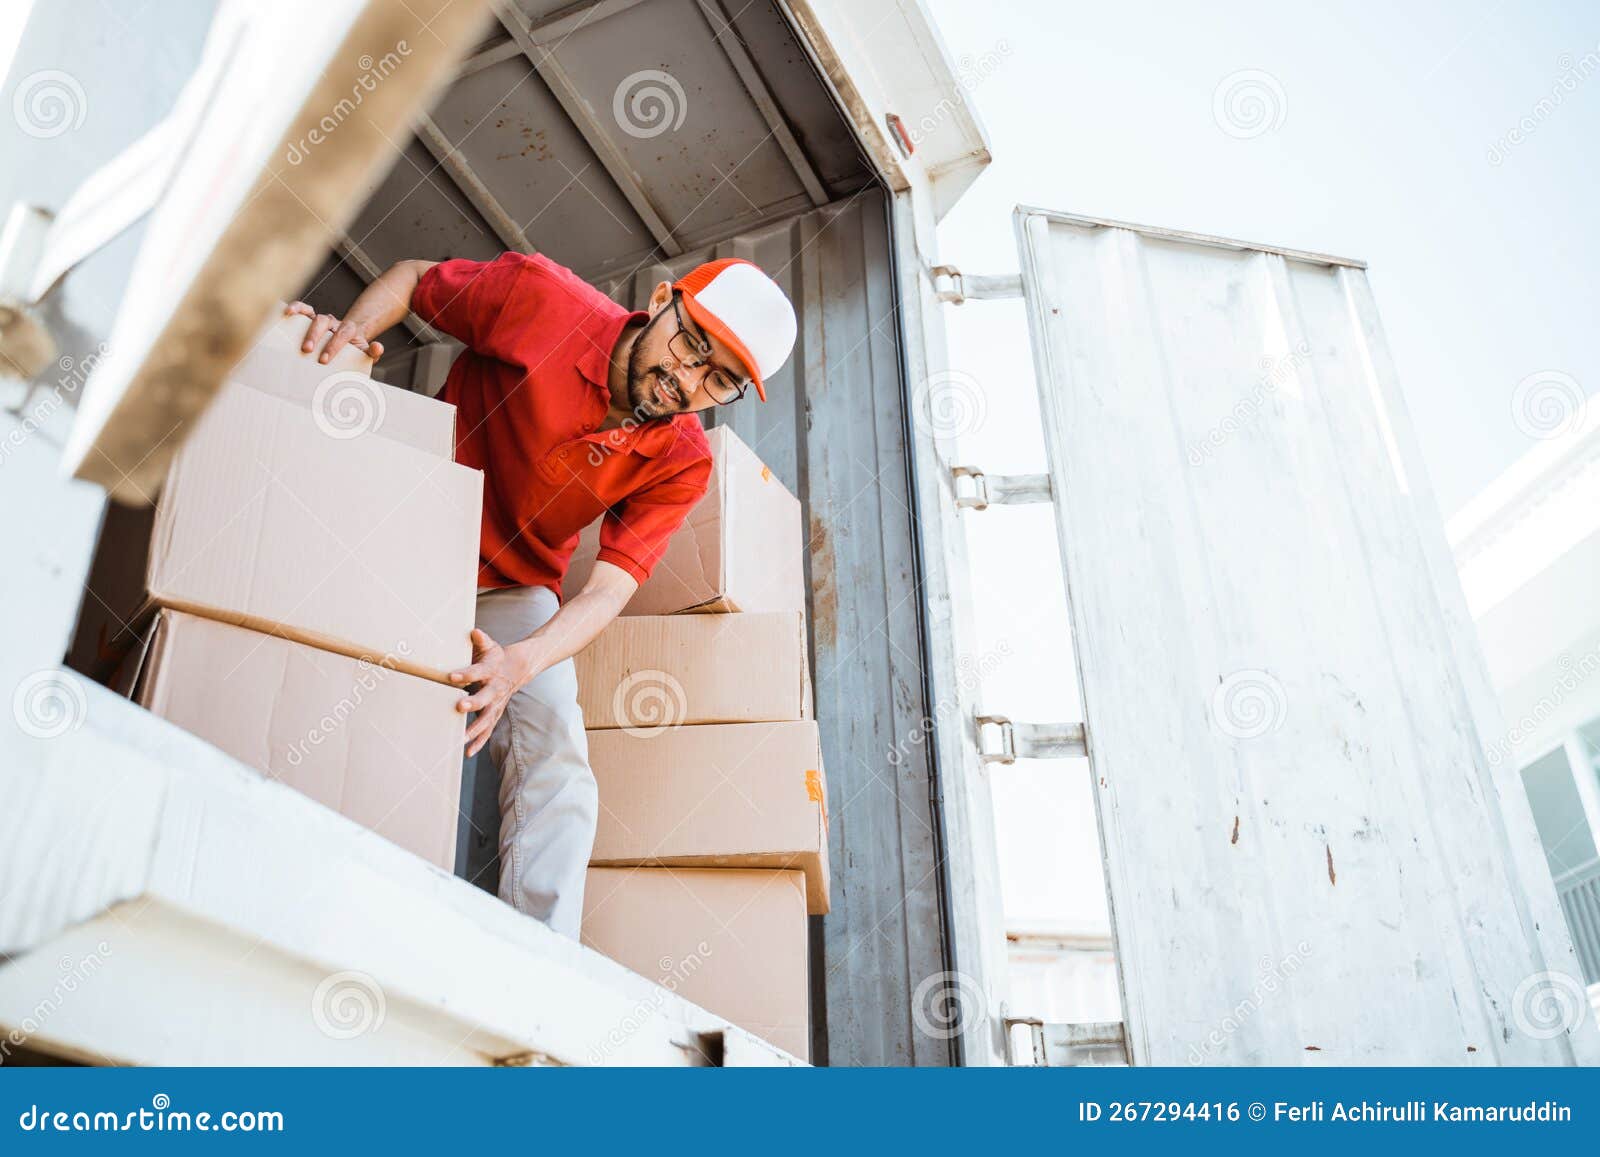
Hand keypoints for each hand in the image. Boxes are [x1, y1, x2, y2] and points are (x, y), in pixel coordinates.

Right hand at [283, 301, 384, 363]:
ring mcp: (323, 320)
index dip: (334, 345)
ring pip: (314, 317)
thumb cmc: (355, 348)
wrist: (351, 337)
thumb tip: (378, 347)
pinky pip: (304, 309)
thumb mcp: (367, 351)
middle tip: (308, 350)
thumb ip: (373, 351)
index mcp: (348, 330)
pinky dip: (296, 308)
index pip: (342, 334)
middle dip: (316, 336)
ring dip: (304, 327)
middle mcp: (335, 323)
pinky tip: (286, 313)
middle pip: (325, 323)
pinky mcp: (312, 319)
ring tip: (295, 337)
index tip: (324, 359)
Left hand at [450, 628, 538, 757]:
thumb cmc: (496, 657)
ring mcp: (497, 704)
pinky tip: (468, 752)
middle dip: (473, 703)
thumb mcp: (490, 646)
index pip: (477, 672)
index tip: (451, 676)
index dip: (465, 674)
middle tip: (459, 707)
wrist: (518, 669)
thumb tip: (474, 632)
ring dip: (475, 729)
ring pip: (487, 718)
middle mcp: (495, 689)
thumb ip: (481, 640)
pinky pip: (487, 730)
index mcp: (491, 671)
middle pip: (485, 698)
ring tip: (461, 739)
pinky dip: (479, 742)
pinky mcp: (495, 714)